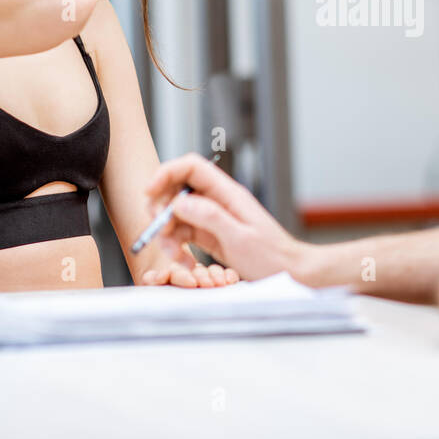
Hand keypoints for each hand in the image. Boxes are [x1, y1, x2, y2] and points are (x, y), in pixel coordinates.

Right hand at [142, 153, 305, 282]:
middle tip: (159, 231)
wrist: (289, 271)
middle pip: (177, 190)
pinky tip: (185, 262)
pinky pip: (184, 234)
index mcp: (227, 193)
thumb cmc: (272, 255)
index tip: (149, 192)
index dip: (166, 173)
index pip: (191, 167)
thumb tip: (178, 202)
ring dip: (168, 235)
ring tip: (176, 256)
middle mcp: (218, 201)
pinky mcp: (210, 235)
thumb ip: (210, 217)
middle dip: (162, 209)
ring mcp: (213, 218)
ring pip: (177, 216)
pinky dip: (178, 248)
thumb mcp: (240, 237)